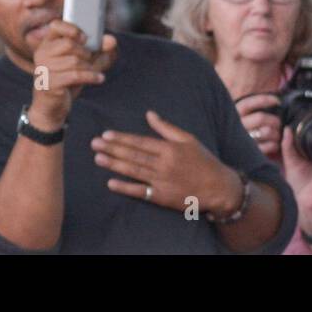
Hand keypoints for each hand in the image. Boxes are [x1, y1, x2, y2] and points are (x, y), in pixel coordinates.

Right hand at [29, 23, 116, 127]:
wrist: (52, 106)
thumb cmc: (67, 79)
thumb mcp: (85, 62)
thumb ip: (99, 49)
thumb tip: (112, 40)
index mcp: (48, 43)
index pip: (56, 25)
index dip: (72, 29)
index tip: (85, 38)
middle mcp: (42, 53)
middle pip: (69, 44)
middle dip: (85, 53)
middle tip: (89, 60)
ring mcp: (43, 68)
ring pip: (74, 61)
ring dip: (89, 67)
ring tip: (93, 72)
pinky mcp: (48, 83)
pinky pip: (75, 75)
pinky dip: (91, 76)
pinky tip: (99, 78)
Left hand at [92, 110, 241, 215]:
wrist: (217, 187)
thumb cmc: (203, 160)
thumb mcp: (188, 139)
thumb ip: (167, 127)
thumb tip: (149, 114)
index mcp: (170, 148)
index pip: (140, 142)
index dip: (122, 138)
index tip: (106, 134)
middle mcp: (164, 164)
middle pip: (133, 155)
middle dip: (112, 149)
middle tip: (94, 144)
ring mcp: (162, 181)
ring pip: (133, 171)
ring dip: (114, 165)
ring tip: (98, 158)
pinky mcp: (161, 197)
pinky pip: (140, 191)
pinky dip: (125, 187)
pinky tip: (111, 182)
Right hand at [235, 94, 282, 157]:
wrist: (234, 157)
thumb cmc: (244, 132)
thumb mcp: (243, 118)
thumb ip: (253, 109)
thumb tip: (274, 100)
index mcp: (234, 115)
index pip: (249, 103)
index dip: (265, 100)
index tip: (277, 101)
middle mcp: (237, 127)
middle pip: (261, 118)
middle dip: (275, 120)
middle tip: (279, 123)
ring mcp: (242, 141)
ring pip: (267, 132)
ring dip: (277, 133)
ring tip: (278, 135)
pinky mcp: (249, 154)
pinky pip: (268, 146)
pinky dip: (275, 145)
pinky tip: (275, 145)